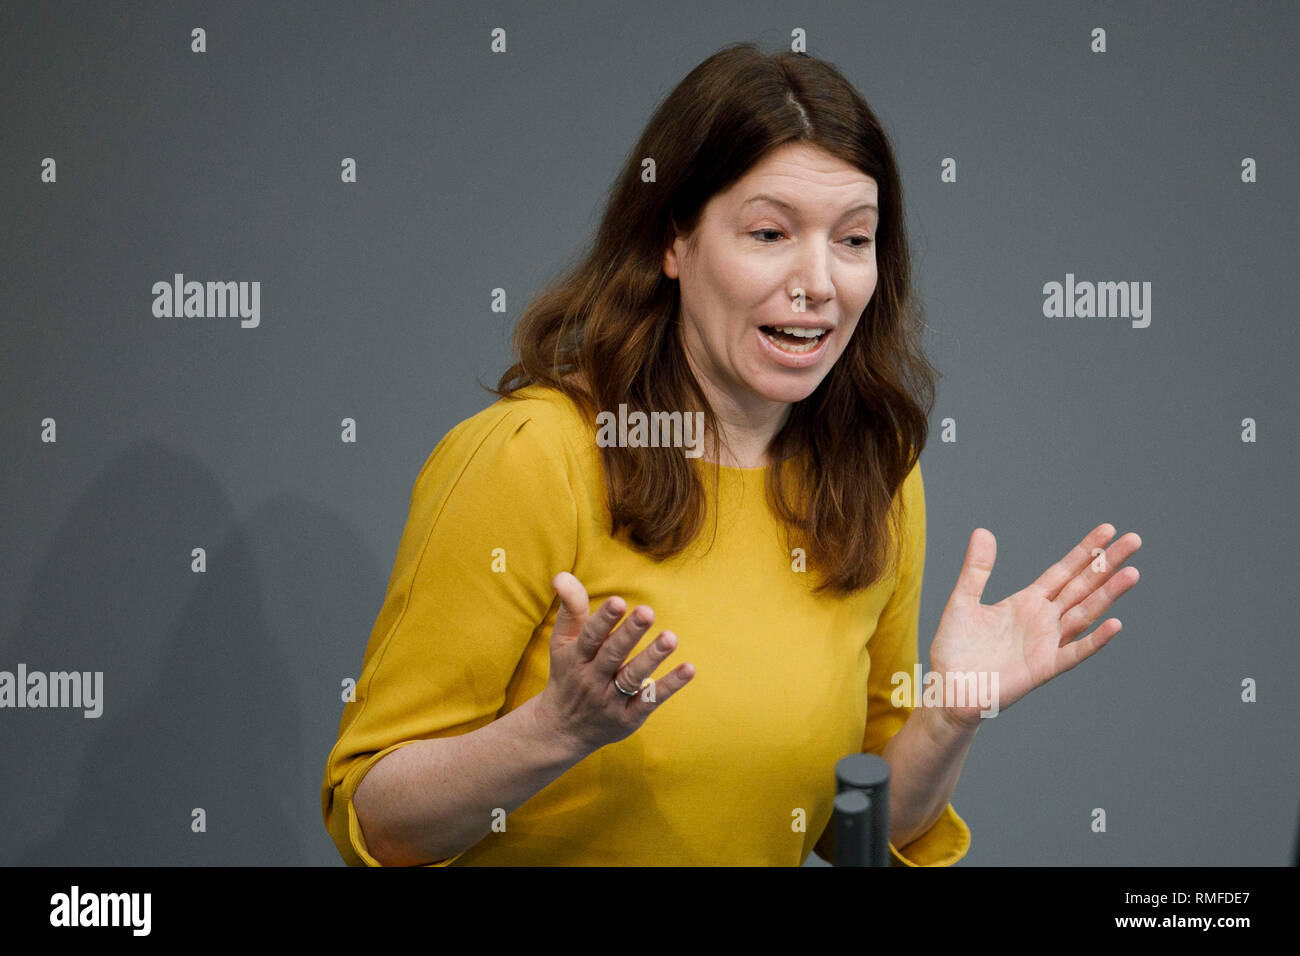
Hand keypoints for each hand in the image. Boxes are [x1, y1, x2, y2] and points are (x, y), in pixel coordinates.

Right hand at [533, 572, 694, 756]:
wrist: (561, 729)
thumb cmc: (568, 672)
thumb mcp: (563, 641)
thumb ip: (571, 607)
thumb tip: (562, 574)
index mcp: (576, 657)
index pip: (589, 636)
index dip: (603, 619)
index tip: (619, 601)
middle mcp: (591, 679)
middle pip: (612, 655)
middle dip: (629, 634)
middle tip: (648, 612)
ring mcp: (610, 700)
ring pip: (632, 678)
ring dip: (652, 658)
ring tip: (670, 638)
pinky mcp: (628, 718)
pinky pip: (649, 701)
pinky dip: (669, 686)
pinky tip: (689, 669)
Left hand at [926, 523, 1140, 728]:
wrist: (949, 688)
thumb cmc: (955, 648)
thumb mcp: (963, 600)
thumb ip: (976, 569)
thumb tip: (982, 531)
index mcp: (1027, 602)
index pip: (1063, 571)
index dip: (1085, 551)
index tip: (1108, 530)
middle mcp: (1043, 620)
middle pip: (1082, 586)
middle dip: (1106, 564)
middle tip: (1134, 540)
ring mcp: (1046, 643)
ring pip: (1084, 613)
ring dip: (1108, 595)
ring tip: (1132, 573)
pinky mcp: (1043, 668)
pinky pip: (1074, 653)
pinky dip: (1095, 640)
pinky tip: (1115, 624)